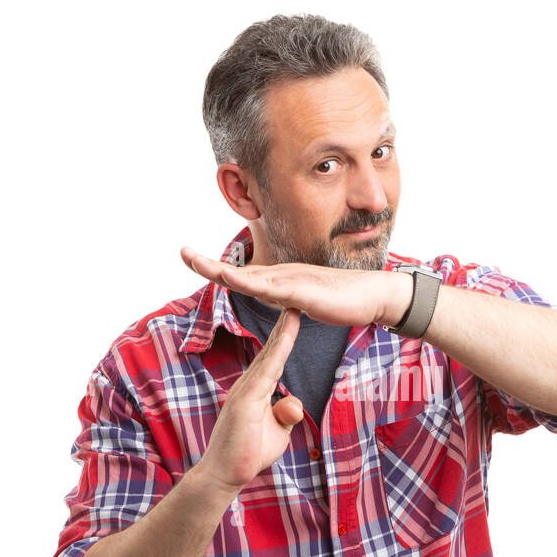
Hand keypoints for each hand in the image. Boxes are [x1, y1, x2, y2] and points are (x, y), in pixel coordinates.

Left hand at [180, 247, 411, 328]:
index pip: (243, 275)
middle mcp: (282, 275)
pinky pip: (273, 288)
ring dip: (222, 270)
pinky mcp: (304, 290)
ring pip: (250, 276)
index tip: (193, 260)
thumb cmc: (344, 300)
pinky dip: (251, 283)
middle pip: (239, 270)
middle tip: (183, 253)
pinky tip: (234, 278)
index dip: (217, 268)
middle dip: (208, 263)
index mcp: (280, 280)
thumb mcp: (307, 302)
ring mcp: (292, 281)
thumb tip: (279, 303)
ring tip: (198, 262)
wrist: (374, 295)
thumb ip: (290, 302)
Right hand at [197, 306, 304, 492]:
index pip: (274, 358)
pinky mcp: (245, 401)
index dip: (285, 336)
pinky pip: (266, 372)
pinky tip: (287, 337)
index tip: (296, 315)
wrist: (225, 474)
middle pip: (270, 349)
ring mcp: (245, 391)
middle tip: (297, 298)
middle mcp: (248, 384)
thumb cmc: (248, 453)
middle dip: (285, 324)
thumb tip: (293, 404)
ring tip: (296, 308)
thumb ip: (286, 414)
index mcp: (255, 389)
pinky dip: (277, 352)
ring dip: (283, 332)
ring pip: (269, 355)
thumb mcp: (277, 432)